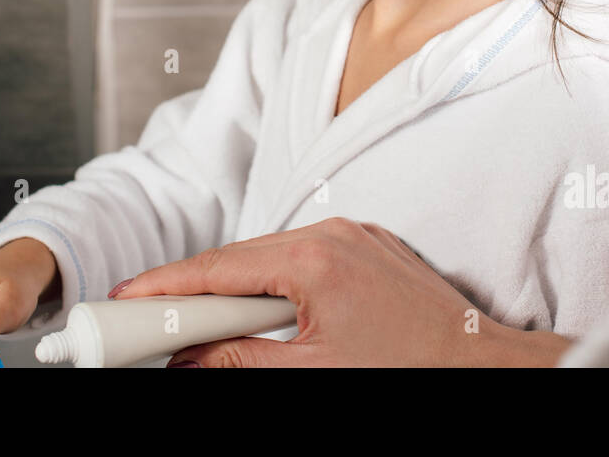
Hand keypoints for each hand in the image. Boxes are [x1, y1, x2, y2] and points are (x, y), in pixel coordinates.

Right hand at [113, 216, 573, 366]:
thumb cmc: (411, 372)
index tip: (122, 302)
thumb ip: (239, 365)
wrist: (485, 367)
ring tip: (205, 333)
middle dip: (191, 293)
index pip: (215, 268)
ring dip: (234, 292)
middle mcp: (332, 233)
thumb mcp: (311, 376)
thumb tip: (188, 363)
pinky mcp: (368, 247)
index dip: (162, 287)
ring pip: (268, 258)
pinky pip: (301, 257)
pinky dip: (272, 285)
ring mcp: (353, 235)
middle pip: (236, 258)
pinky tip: (261, 317)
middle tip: (147, 324)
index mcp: (314, 259)